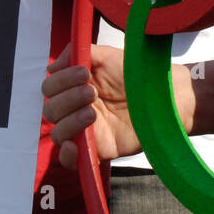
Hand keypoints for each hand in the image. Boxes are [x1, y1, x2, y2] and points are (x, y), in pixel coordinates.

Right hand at [42, 44, 139, 170]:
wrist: (163, 94)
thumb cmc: (136, 74)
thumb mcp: (106, 56)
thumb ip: (79, 53)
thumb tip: (54, 65)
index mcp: (74, 86)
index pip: (50, 87)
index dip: (61, 80)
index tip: (83, 72)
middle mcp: (76, 108)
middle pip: (51, 110)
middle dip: (68, 98)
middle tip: (92, 91)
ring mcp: (85, 130)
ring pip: (58, 133)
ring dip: (70, 121)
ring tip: (93, 112)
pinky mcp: (97, 149)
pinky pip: (70, 160)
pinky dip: (67, 154)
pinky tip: (74, 144)